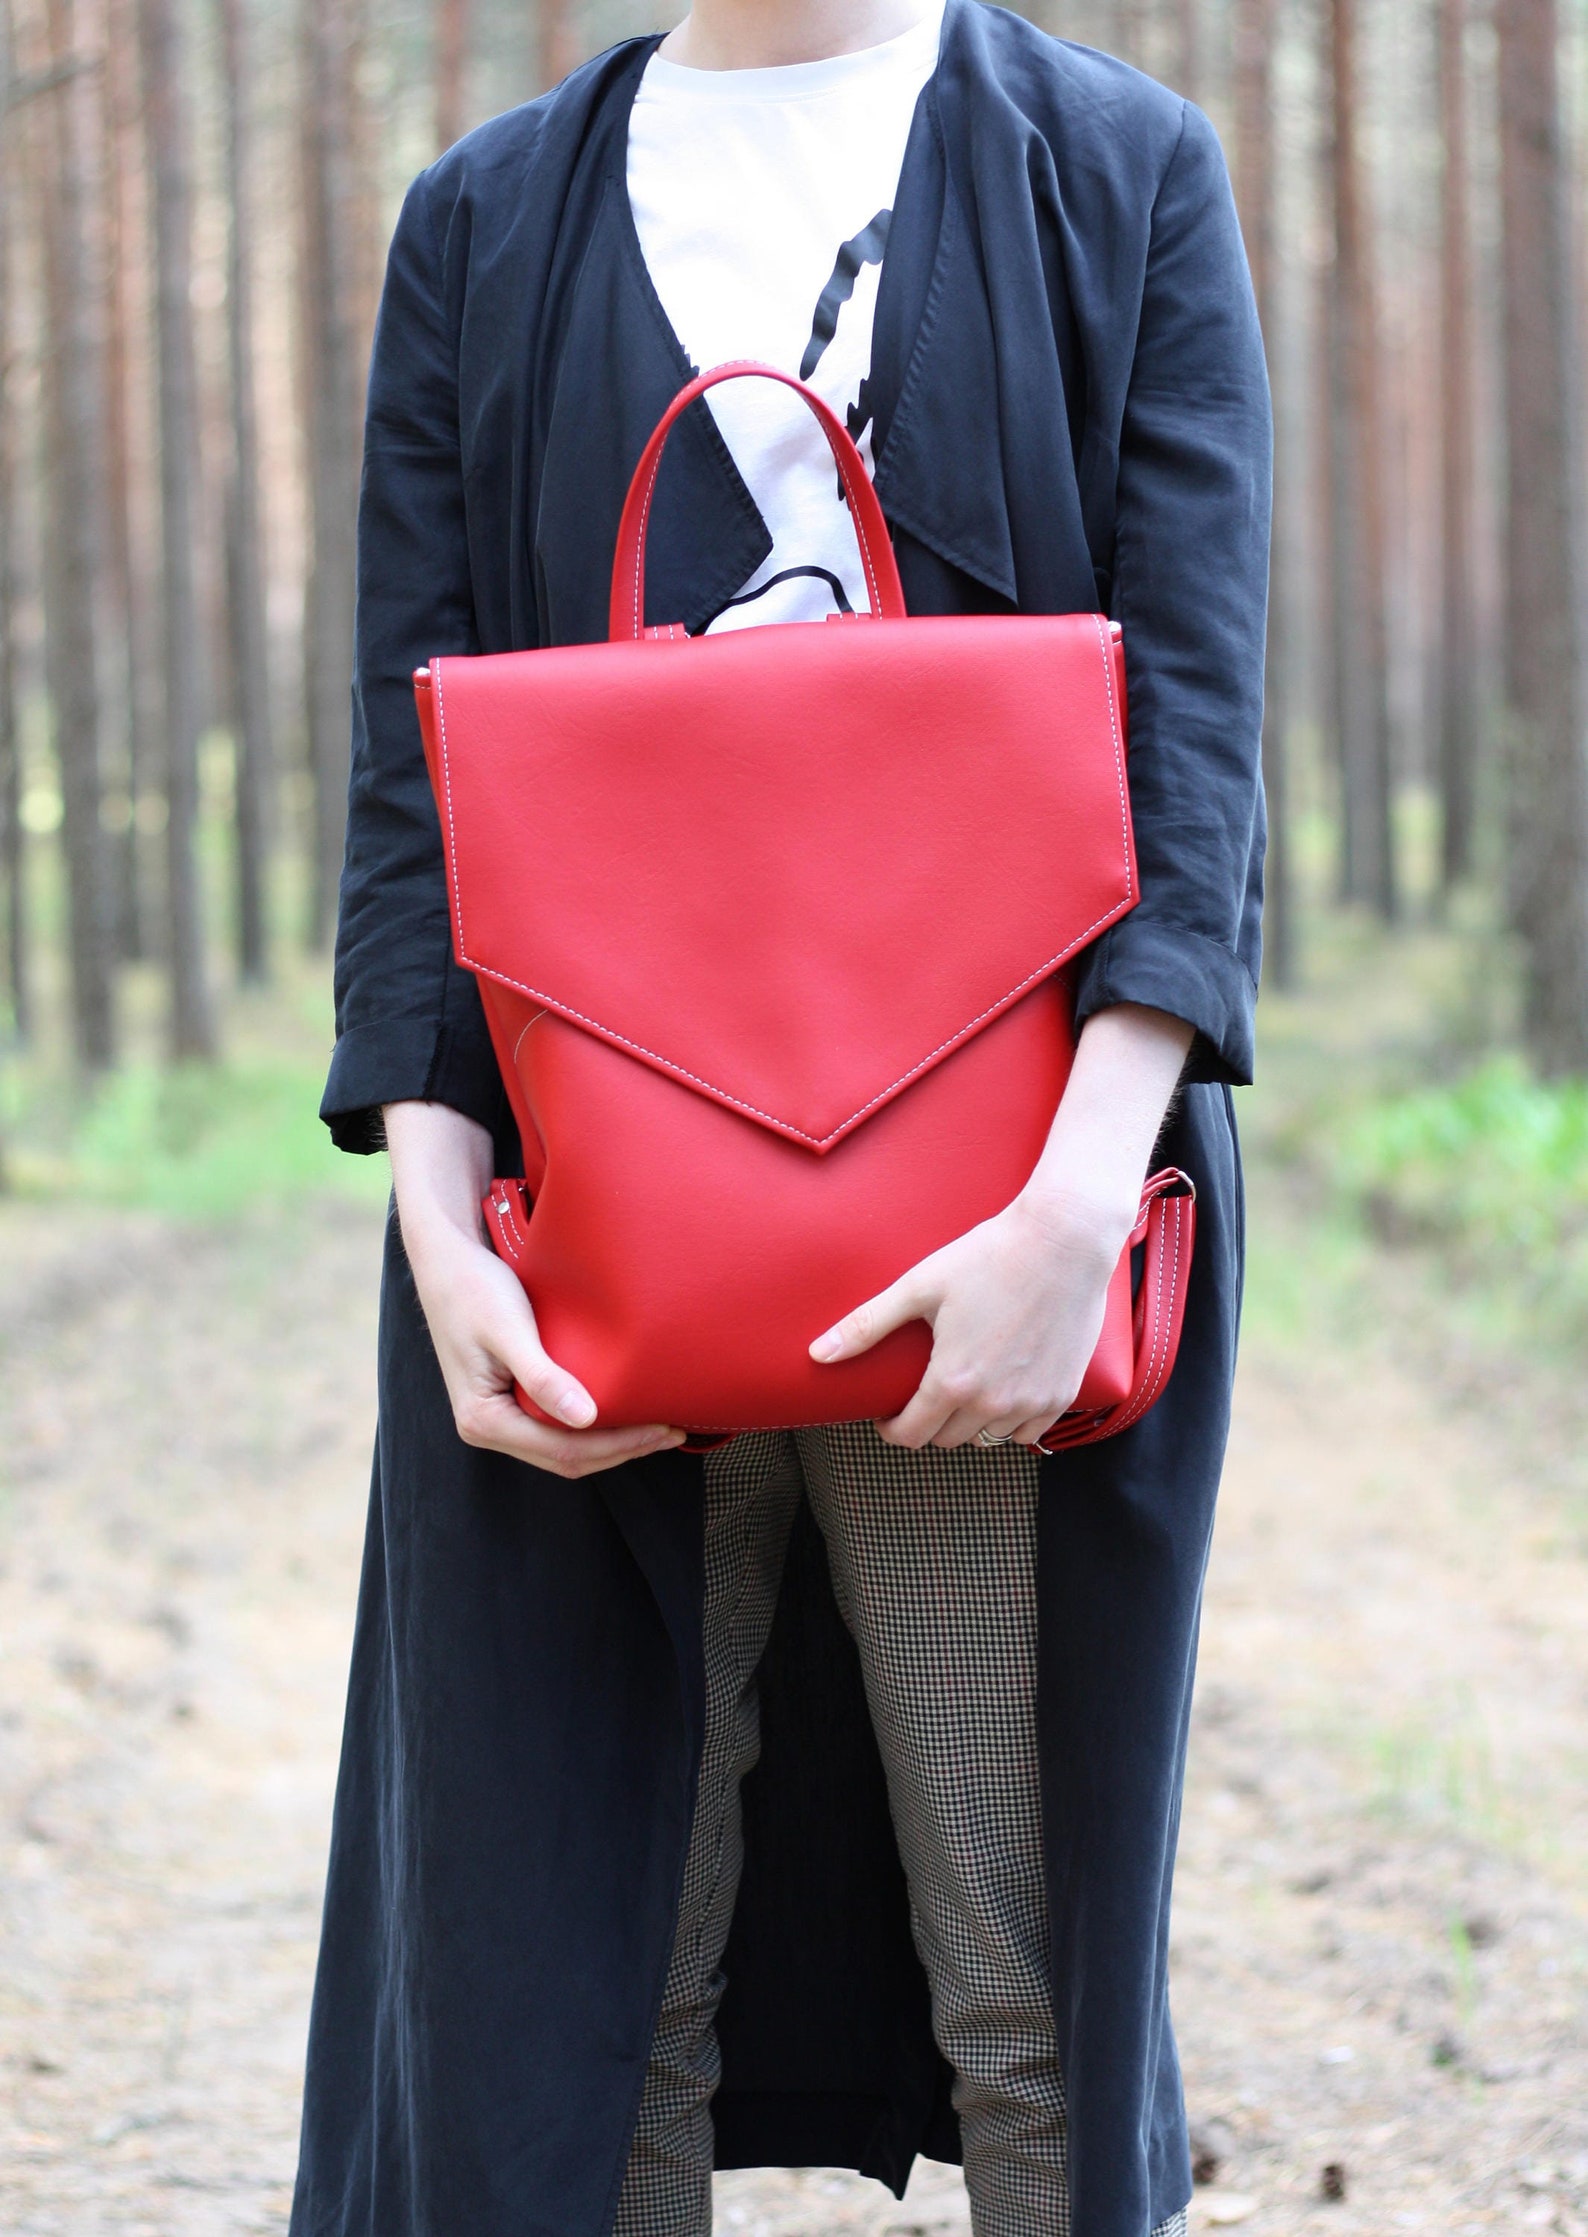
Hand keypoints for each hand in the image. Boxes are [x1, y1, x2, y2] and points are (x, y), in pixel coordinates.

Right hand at [385, 1101, 684, 1478]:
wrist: (446, 1260)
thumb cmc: (473, 1287)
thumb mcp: (509, 1329)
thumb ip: (544, 1378)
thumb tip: (586, 1419)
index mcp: (483, 1420)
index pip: (564, 1451)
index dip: (619, 1445)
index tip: (663, 1429)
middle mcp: (486, 1428)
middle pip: (566, 1459)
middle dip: (622, 1449)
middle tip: (672, 1431)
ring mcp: (496, 1418)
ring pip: (562, 1450)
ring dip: (611, 1443)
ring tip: (656, 1427)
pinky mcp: (507, 1401)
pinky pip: (555, 1429)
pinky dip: (593, 1427)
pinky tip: (621, 1411)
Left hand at [809, 1003, 1193, 1449]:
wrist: (1064, 1242)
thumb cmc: (989, 1257)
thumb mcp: (919, 1287)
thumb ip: (866, 1326)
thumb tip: (817, 1355)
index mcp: (951, 1382)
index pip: (910, 1436)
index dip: (891, 1428)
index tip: (886, 1413)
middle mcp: (992, 1403)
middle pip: (946, 1440)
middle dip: (927, 1422)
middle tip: (923, 1393)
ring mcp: (1031, 1402)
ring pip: (986, 1439)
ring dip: (969, 1423)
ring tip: (962, 1387)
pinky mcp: (1062, 1394)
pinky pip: (1027, 1431)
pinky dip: (1010, 1421)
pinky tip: (1001, 1390)